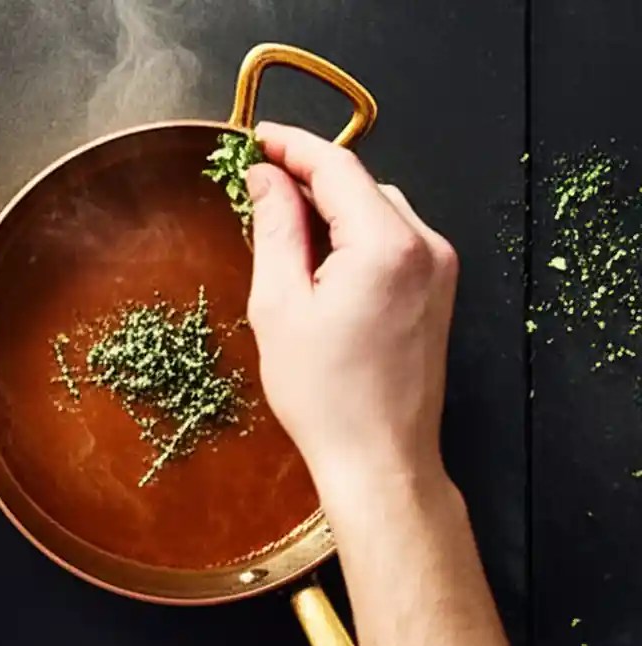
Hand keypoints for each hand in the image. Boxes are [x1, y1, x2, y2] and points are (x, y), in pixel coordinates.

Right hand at [244, 122, 458, 496]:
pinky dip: (355, 235)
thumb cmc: (325, 395)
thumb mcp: (279, 304)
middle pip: (360, 184)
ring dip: (332, 208)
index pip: (337, 165)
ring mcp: (439, 268)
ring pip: (377, 209)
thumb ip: (274, 228)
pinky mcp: (439, 289)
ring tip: (283, 232)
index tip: (255, 138)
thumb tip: (266, 177)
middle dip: (308, 178)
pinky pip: (393, 239)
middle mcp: (426, 246)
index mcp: (386, 245)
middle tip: (256, 187)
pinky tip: (321, 262)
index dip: (292, 144)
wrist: (379, 457)